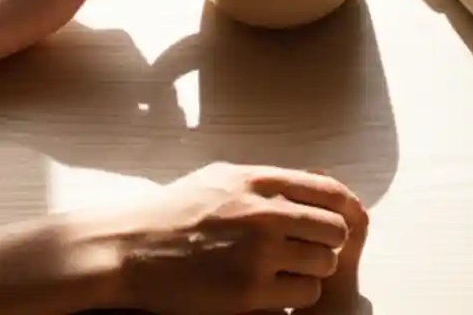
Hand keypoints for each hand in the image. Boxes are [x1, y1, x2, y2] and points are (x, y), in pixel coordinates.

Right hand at [89, 163, 362, 313]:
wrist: (129, 248)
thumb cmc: (173, 213)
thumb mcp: (220, 177)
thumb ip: (265, 180)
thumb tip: (310, 179)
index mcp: (259, 181)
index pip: (330, 191)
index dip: (342, 210)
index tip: (336, 224)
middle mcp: (264, 212)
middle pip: (334, 229)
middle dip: (326, 244)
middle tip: (306, 253)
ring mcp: (258, 252)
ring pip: (323, 264)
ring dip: (311, 272)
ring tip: (287, 273)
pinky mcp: (249, 291)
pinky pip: (303, 294)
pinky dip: (294, 296)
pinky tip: (272, 292)